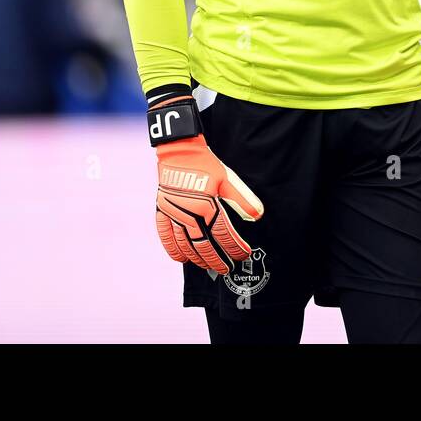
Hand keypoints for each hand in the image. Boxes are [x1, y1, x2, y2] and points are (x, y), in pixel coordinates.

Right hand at [155, 134, 264, 274]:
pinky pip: (165, 235)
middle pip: (204, 245)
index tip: (243, 254)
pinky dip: (173, 249)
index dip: (234, 247)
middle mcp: (189, 213)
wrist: (179, 150)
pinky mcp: (162, 210)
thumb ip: (242, 199)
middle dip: (216, 259)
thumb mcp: (228, 179)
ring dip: (197, 258)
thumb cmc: (206, 164)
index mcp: (207, 205)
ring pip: (185, 244)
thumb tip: (258, 216)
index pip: (223, 234)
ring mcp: (173, 213)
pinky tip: (181, 259)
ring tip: (207, 266)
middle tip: (225, 269)